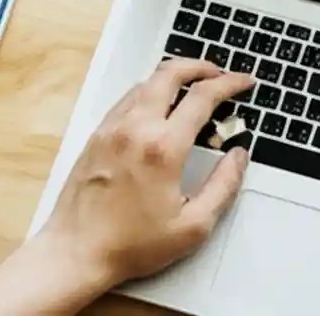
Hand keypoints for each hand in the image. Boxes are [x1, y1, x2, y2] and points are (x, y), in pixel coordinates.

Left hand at [43, 58, 255, 287]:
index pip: (203, 97)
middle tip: (219, 74)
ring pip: (146, 82)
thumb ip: (224, 186)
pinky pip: (127, 99)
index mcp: (163, 148)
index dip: (229, 84)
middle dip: (200, 66)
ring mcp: (112, 129)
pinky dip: (149, 92)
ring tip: (192, 88)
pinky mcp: (97, 136)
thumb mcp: (193, 226)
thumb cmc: (130, 244)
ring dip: (173, 77)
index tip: (243, 82)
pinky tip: (158, 107)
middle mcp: (136, 129)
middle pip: (170, 73)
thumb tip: (238, 157)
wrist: (76, 252)